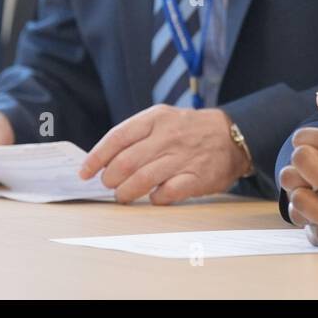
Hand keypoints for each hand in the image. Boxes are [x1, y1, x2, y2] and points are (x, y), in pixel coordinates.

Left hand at [79, 106, 248, 204]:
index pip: (117, 138)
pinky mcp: (196, 177)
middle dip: (110, 179)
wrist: (232, 136)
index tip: (85, 173)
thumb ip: (136, 135)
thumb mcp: (163, 120)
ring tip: (124, 195)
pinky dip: (154, 199)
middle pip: (125, 163)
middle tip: (109, 185)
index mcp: (155, 119)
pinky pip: (166, 194)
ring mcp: (182, 157)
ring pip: (141, 180)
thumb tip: (103, 160)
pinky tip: (153, 197)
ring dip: (126, 193)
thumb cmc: (189, 130)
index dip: (96, 158)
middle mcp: (167, 137)